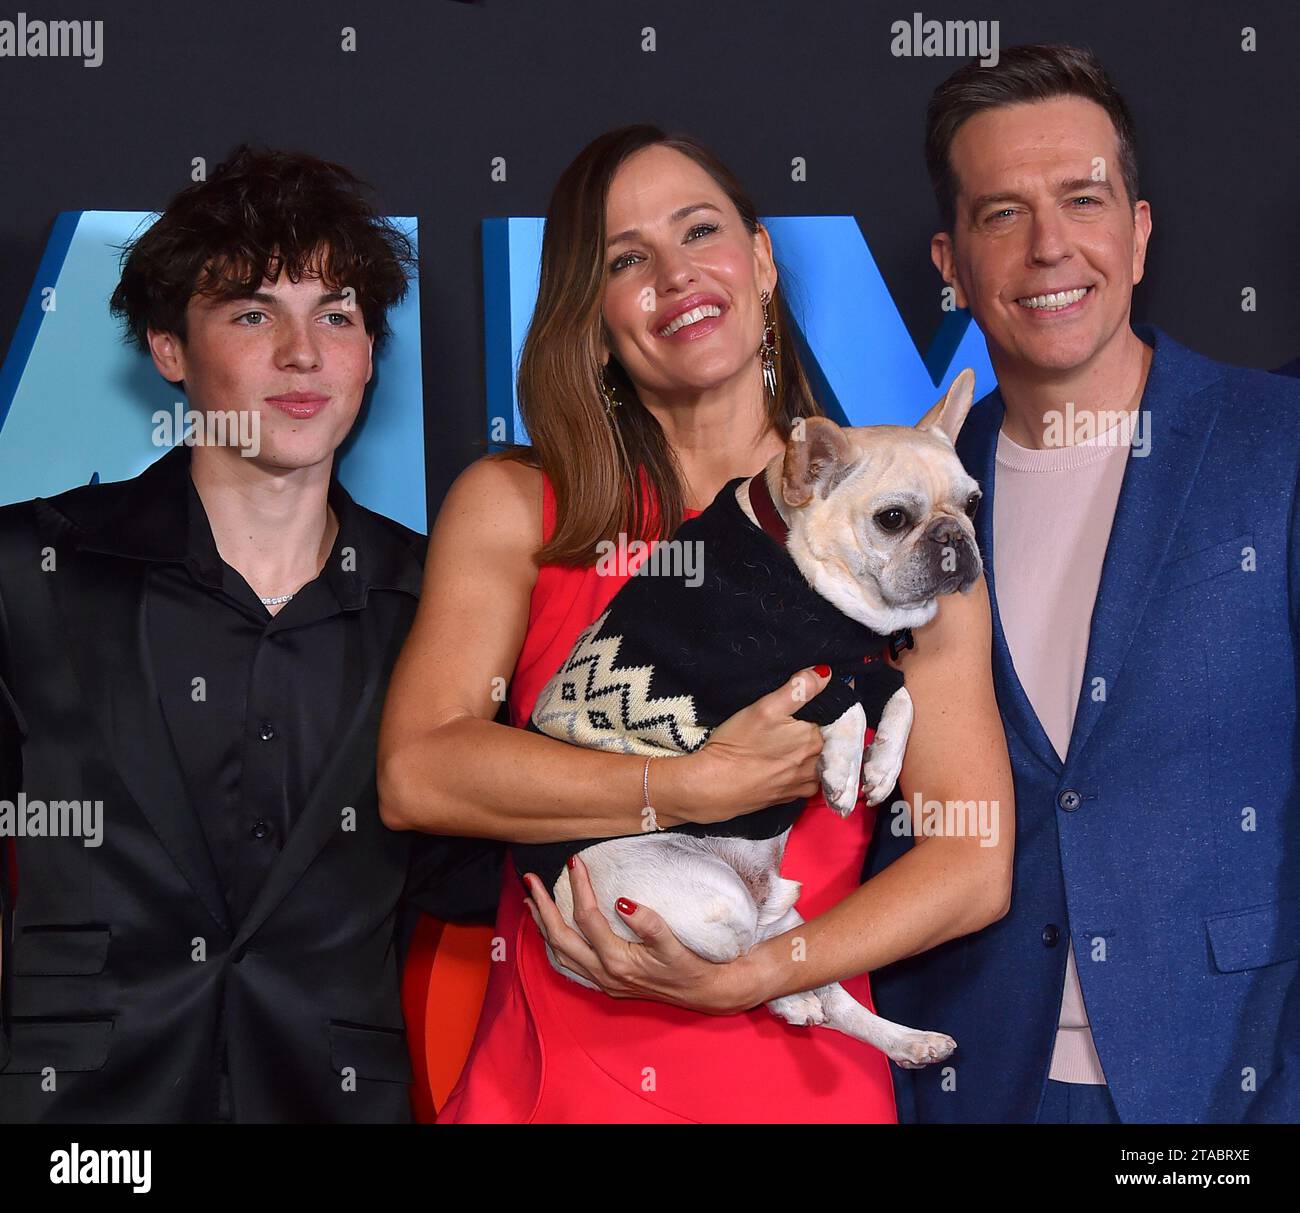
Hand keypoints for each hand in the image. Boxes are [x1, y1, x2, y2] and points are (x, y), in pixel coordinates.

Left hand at [521, 856, 764, 1014]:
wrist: (705, 992)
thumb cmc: (691, 964)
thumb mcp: (674, 943)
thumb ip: (649, 923)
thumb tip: (622, 902)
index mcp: (618, 961)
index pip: (588, 918)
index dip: (579, 888)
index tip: (576, 861)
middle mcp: (603, 974)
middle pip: (560, 938)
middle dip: (542, 907)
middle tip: (530, 880)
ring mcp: (602, 981)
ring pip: (559, 953)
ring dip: (542, 925)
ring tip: (530, 901)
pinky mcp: (606, 983)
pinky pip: (569, 962)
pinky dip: (555, 942)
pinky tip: (552, 929)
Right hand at [662, 665, 833, 825]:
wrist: (713, 787)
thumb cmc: (737, 745)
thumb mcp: (765, 707)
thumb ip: (799, 688)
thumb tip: (826, 673)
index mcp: (815, 740)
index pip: (832, 717)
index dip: (822, 706)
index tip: (806, 702)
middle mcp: (816, 764)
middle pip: (826, 739)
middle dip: (816, 728)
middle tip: (793, 719)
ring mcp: (803, 784)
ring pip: (817, 760)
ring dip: (810, 751)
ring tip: (788, 741)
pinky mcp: (789, 796)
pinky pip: (805, 779)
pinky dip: (800, 770)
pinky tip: (784, 762)